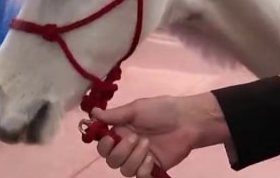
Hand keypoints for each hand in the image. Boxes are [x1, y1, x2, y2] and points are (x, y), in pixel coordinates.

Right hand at [93, 93, 228, 176]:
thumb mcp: (136, 108)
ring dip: (134, 158)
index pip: (102, 145)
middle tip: (136, 138)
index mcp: (120, 131)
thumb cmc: (161, 110)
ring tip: (148, 144)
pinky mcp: (152, 169)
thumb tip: (92, 113)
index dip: (103, 145)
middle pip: (111, 160)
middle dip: (121, 151)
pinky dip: (143, 169)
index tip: (111, 138)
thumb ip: (114, 115)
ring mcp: (139, 159)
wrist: (187, 121)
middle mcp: (127, 147)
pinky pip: (139, 176)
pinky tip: (151, 159)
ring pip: (124, 170)